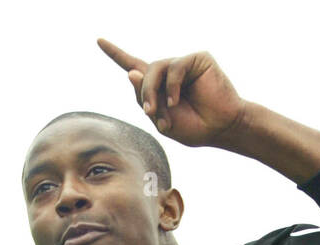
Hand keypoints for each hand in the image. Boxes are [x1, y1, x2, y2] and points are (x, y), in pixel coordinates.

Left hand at [96, 38, 248, 147]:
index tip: (99, 41)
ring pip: (156, 67)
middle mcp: (169, 71)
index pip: (134, 66)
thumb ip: (145, 99)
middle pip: (142, 72)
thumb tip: (131, 73)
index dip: (116, 54)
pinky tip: (176, 101)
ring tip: (164, 110)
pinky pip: (175, 68)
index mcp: (159, 86)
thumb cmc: (194, 127)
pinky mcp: (197, 59)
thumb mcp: (161, 120)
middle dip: (144, 93)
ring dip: (154, 90)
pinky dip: (173, 86)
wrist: (220, 129)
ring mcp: (183, 64)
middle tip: (151, 112)